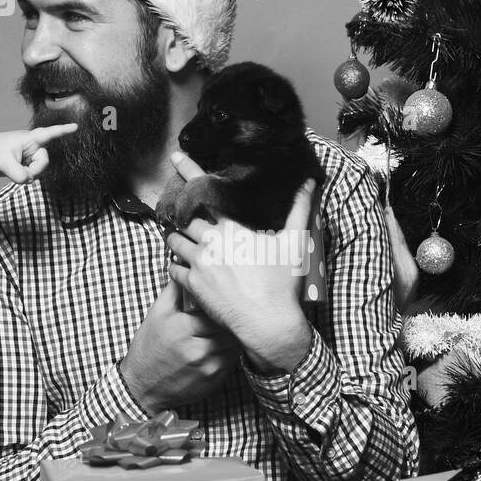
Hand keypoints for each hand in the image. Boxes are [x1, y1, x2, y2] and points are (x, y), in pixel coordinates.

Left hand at [0, 124, 77, 183]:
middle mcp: (32, 146)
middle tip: (21, 172)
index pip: (49, 134)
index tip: (76, 127)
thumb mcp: (4, 163)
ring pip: (38, 170)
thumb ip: (18, 173)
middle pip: (44, 161)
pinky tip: (14, 172)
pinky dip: (24, 177)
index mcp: (29, 138)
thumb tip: (28, 180)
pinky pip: (32, 175)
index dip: (63, 131)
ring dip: (28, 174)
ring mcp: (30, 156)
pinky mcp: (26, 164)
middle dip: (34, 170)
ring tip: (13, 169)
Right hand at [119, 276, 240, 413]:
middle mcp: (196, 348)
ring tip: (229, 324)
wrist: (143, 386)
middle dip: (230, 316)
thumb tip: (186, 268)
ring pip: (234, 342)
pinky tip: (222, 343)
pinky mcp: (215, 379)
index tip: (222, 296)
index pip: (214, 308)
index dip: (220, 301)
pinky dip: (230, 349)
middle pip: (228, 326)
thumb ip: (174, 290)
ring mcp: (207, 366)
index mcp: (181, 328)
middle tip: (231, 308)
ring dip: (233, 333)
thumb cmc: (149, 346)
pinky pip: (233, 359)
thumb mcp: (157, 314)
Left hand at [164, 151, 316, 373]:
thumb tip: (308, 183)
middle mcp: (211, 243)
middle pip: (183, 217)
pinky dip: (174, 265)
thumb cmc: (283, 284)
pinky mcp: (192, 286)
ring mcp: (199, 265)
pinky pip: (172, 269)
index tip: (176, 156)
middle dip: (177, 210)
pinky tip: (180, 264)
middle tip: (175, 207)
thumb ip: (299, 210)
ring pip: (173, 242)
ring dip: (174, 237)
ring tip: (177, 236)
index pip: (205, 192)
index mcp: (232, 229)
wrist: (269, 324)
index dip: (189, 171)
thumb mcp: (294, 243)